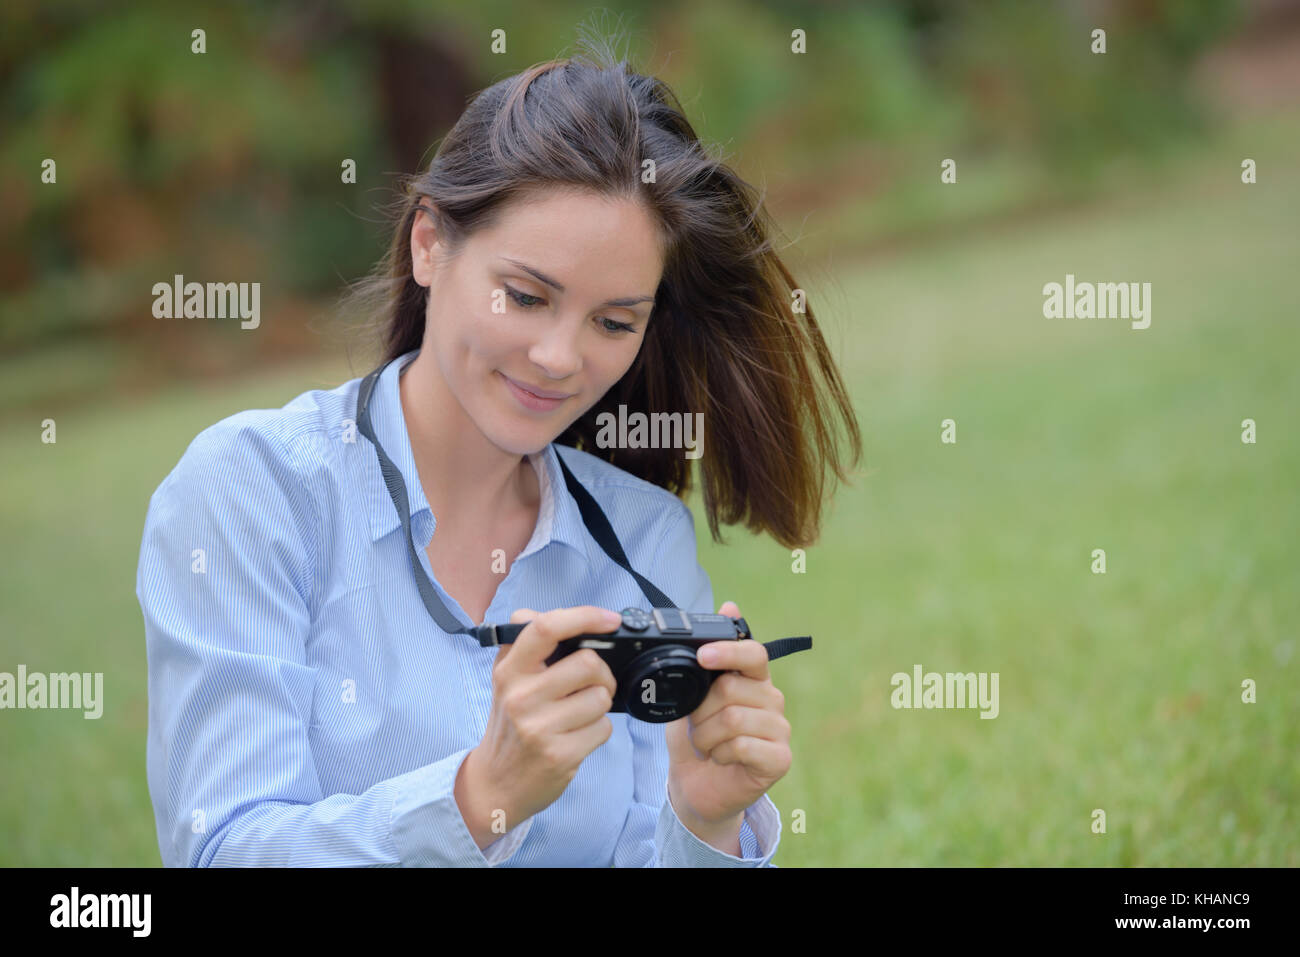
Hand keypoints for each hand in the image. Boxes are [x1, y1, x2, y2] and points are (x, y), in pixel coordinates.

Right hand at [455, 605, 620, 847]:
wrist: (495, 782)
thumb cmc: (510, 724)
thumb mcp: (507, 679)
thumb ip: (531, 646)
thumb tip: (572, 617)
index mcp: (509, 670)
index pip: (546, 628)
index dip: (585, 616)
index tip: (610, 620)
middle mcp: (520, 696)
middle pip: (589, 664)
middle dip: (602, 674)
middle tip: (592, 684)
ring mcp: (539, 727)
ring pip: (601, 697)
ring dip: (600, 704)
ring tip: (579, 714)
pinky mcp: (559, 754)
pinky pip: (603, 728)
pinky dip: (598, 730)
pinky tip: (577, 736)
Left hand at [665, 601, 791, 842]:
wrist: (696, 786)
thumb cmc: (697, 737)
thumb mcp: (692, 693)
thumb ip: (708, 655)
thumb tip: (730, 605)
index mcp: (753, 678)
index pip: (753, 653)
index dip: (727, 652)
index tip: (701, 656)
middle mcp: (771, 699)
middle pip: (732, 688)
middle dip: (700, 710)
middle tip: (696, 725)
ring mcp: (779, 729)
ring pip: (732, 718)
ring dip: (705, 735)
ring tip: (706, 744)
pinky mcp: (780, 758)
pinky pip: (743, 745)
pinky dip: (721, 753)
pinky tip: (721, 759)